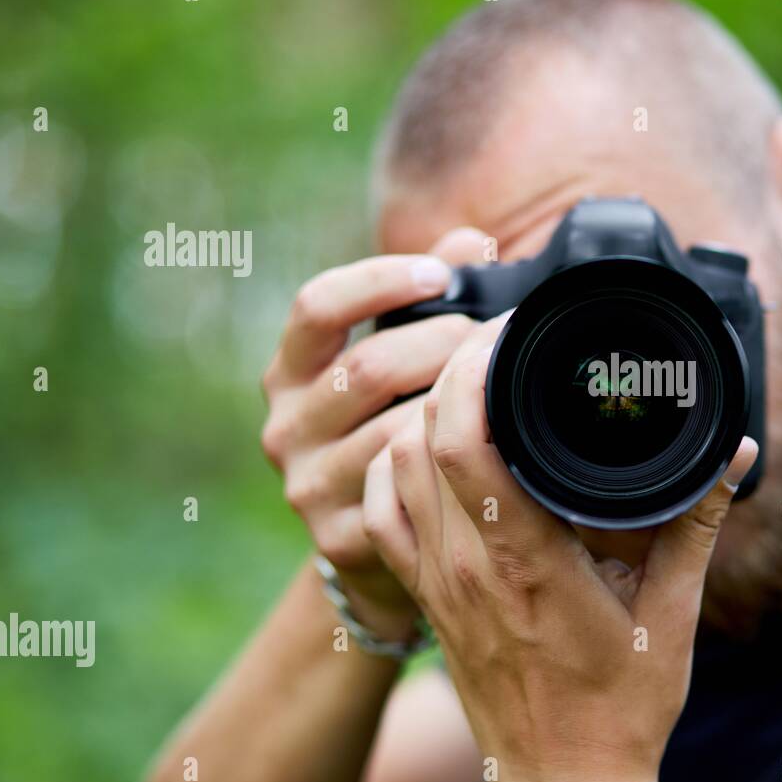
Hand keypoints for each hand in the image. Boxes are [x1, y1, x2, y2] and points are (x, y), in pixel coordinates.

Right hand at [260, 229, 487, 636]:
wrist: (376, 541)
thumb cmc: (393, 425)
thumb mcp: (395, 358)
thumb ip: (424, 297)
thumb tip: (472, 241)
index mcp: (291, 371)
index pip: (317, 306)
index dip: (380, 281)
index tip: (440, 275)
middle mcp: (286, 425)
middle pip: (370, 367)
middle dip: (442, 345)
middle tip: (488, 340)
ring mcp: (308, 483)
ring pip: (395, 430)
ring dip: (455, 406)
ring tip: (495, 390)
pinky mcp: (339, 535)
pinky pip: (408, 488)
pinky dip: (451, 461)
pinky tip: (483, 447)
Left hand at [362, 324, 757, 781]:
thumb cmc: (621, 710)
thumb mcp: (673, 613)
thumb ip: (698, 523)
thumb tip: (733, 450)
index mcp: (527, 561)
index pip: (468, 437)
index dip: (477, 365)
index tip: (511, 329)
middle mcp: (466, 568)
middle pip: (423, 436)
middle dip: (451, 370)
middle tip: (495, 341)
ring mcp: (436, 587)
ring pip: (395, 469)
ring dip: (421, 414)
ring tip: (468, 385)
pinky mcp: (426, 604)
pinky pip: (381, 519)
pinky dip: (393, 470)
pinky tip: (426, 452)